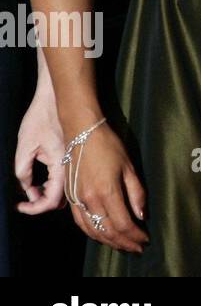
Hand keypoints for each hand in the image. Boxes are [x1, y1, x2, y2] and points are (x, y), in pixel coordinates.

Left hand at [14, 84, 64, 213]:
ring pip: (66, 192)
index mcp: (62, 164)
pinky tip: (43, 181)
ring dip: (49, 196)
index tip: (20, 205)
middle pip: (62, 200)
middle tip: (25, 200)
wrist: (56, 97)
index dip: (34, 208)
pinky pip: (67, 181)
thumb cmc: (40, 117)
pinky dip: (54, 186)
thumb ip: (24, 171)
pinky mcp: (73, 157)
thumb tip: (28, 190)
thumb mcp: (25, 146)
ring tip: (33, 190)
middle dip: (42, 204)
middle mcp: (72, 166)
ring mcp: (75, 162)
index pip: (52, 201)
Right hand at [63, 124, 148, 253]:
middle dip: (124, 243)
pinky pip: (80, 223)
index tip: (146, 240)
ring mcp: (77, 201)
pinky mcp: (70, 198)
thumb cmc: (109, 145)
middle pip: (107, 231)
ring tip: (122, 246)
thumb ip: (136, 193)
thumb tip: (142, 215)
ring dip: (108, 242)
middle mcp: (90, 201)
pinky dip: (92, 233)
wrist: (81, 132)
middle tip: (137, 248)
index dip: (135, 236)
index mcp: (107, 192)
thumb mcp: (129, 167)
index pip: (123, 224)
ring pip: (92, 231)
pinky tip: (101, 235)